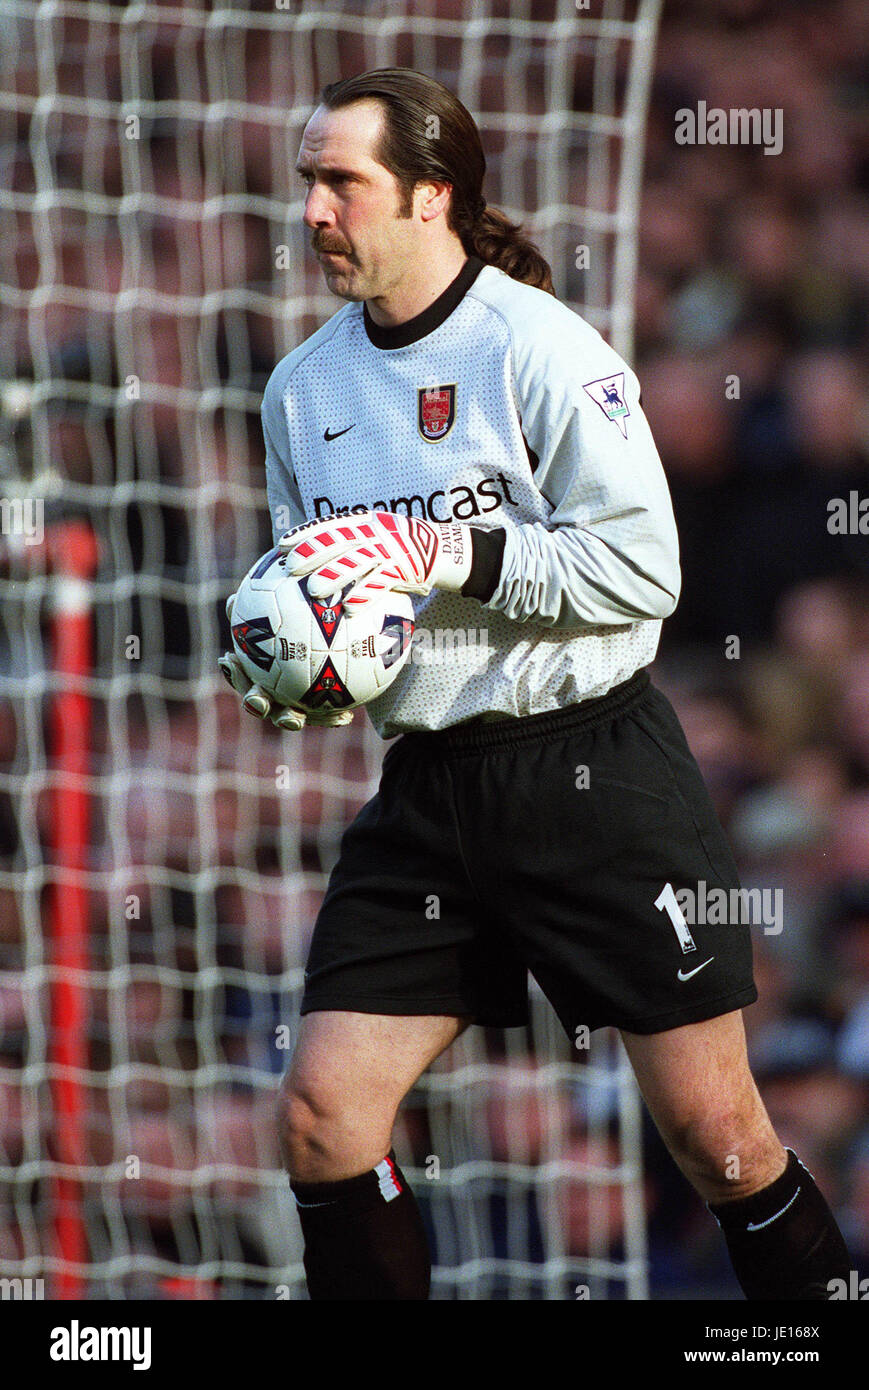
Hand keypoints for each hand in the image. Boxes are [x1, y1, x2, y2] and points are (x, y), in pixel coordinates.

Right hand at [219, 595, 352, 730]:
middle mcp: (274, 693)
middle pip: (260, 702)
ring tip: (295, 718)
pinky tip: (345, 716)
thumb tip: (234, 600)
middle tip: (258, 700)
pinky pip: (325, 717)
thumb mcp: (285, 610)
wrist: (342, 643)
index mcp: (260, 674)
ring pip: (290, 718)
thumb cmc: (307, 622)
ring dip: (290, 720)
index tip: (230, 659)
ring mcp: (296, 706)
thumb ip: (262, 608)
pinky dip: (332, 717)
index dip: (234, 671)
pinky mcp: (322, 713)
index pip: (242, 674)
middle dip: (256, 704)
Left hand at [279, 511, 472, 605]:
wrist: (442, 549)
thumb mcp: (377, 536)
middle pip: (337, 542)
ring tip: (314, 591)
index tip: (281, 545)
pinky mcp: (402, 570)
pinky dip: (364, 595)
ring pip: (356, 563)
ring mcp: (388, 551)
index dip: (304, 534)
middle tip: (288, 567)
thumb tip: (316, 560)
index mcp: (363, 523)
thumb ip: (352, 544)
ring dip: (333, 576)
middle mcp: (373, 534)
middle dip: (311, 553)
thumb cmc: (401, 548)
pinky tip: (349, 609)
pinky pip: (380, 583)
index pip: (329, 526)